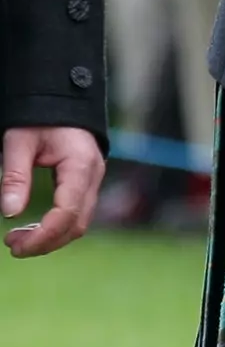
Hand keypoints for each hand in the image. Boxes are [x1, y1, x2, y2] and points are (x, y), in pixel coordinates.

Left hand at [3, 125, 105, 256]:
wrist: (61, 100)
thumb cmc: (39, 117)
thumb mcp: (19, 141)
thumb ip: (15, 176)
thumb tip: (9, 212)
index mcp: (81, 165)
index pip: (68, 212)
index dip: (43, 235)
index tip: (14, 244)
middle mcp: (94, 177)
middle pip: (77, 224)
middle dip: (46, 242)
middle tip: (12, 246)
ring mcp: (93, 182)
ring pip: (79, 224)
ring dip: (51, 238)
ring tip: (18, 240)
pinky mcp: (86, 185)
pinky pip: (77, 215)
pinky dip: (57, 228)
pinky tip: (34, 229)